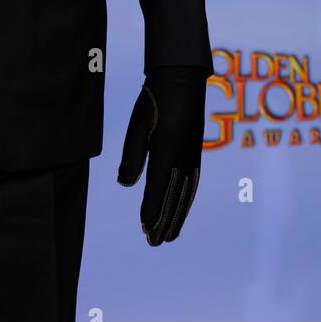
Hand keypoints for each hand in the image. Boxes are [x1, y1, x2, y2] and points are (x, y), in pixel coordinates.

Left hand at [117, 66, 206, 244]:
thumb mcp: (137, 125)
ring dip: (177, 216)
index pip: (157, 190)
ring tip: (170, 235)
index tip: (145, 230)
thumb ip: (132, 156)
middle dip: (164, 222)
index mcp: (166, 151)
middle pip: (173, 198)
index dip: (151, 211)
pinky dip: (187, 201)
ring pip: (185, 194)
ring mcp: (192, 156)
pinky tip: (182, 208)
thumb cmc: (154, 100)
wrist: (181, 79)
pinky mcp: (196, 152)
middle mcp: (182, 158)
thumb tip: (124, 184)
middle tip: (154, 242)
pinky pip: (192, 183)